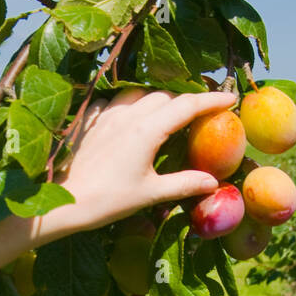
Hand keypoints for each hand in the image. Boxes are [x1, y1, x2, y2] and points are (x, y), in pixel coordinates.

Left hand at [55, 86, 236, 227]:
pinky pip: (113, 102)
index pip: (187, 105)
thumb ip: (184, 184)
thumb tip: (213, 182)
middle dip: (185, 101)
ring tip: (165, 115)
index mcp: (147, 130)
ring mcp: (107, 115)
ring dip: (156, 99)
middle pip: (165, 96)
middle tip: (200, 113)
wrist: (64, 201)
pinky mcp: (90, 121)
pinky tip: (128, 119)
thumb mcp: (150, 194)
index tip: (231, 99)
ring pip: (138, 94)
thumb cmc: (108, 200)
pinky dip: (127, 105)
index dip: (212, 100)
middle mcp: (128, 115)